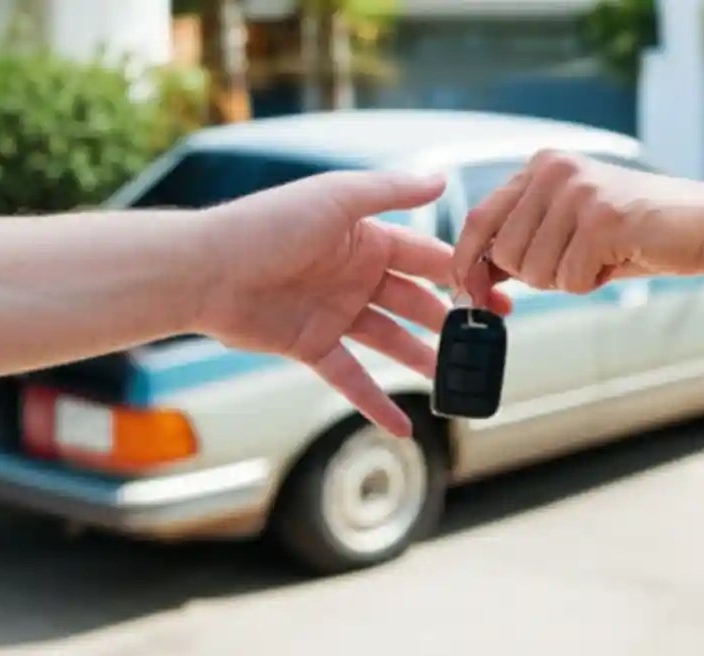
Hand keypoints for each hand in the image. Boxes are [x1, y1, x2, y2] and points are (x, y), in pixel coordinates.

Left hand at [194, 170, 511, 436]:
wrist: (206, 269)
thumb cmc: (268, 225)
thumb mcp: (338, 198)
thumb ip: (392, 192)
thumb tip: (443, 180)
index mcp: (365, 238)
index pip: (426, 258)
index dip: (461, 274)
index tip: (497, 291)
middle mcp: (354, 275)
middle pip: (415, 302)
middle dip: (452, 320)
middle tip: (489, 339)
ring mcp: (334, 313)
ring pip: (392, 341)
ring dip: (424, 360)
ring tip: (459, 380)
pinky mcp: (311, 346)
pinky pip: (353, 379)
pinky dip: (376, 403)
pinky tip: (404, 427)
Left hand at [450, 151, 703, 299]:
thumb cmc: (645, 230)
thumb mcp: (574, 225)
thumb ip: (527, 239)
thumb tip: (474, 275)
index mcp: (543, 166)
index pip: (480, 218)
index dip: (468, 263)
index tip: (467, 295)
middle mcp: (555, 170)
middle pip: (504, 253)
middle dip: (536, 276)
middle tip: (580, 264)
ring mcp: (579, 192)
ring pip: (535, 271)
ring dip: (568, 279)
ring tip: (604, 256)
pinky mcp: (602, 219)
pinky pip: (570, 278)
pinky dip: (592, 283)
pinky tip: (620, 259)